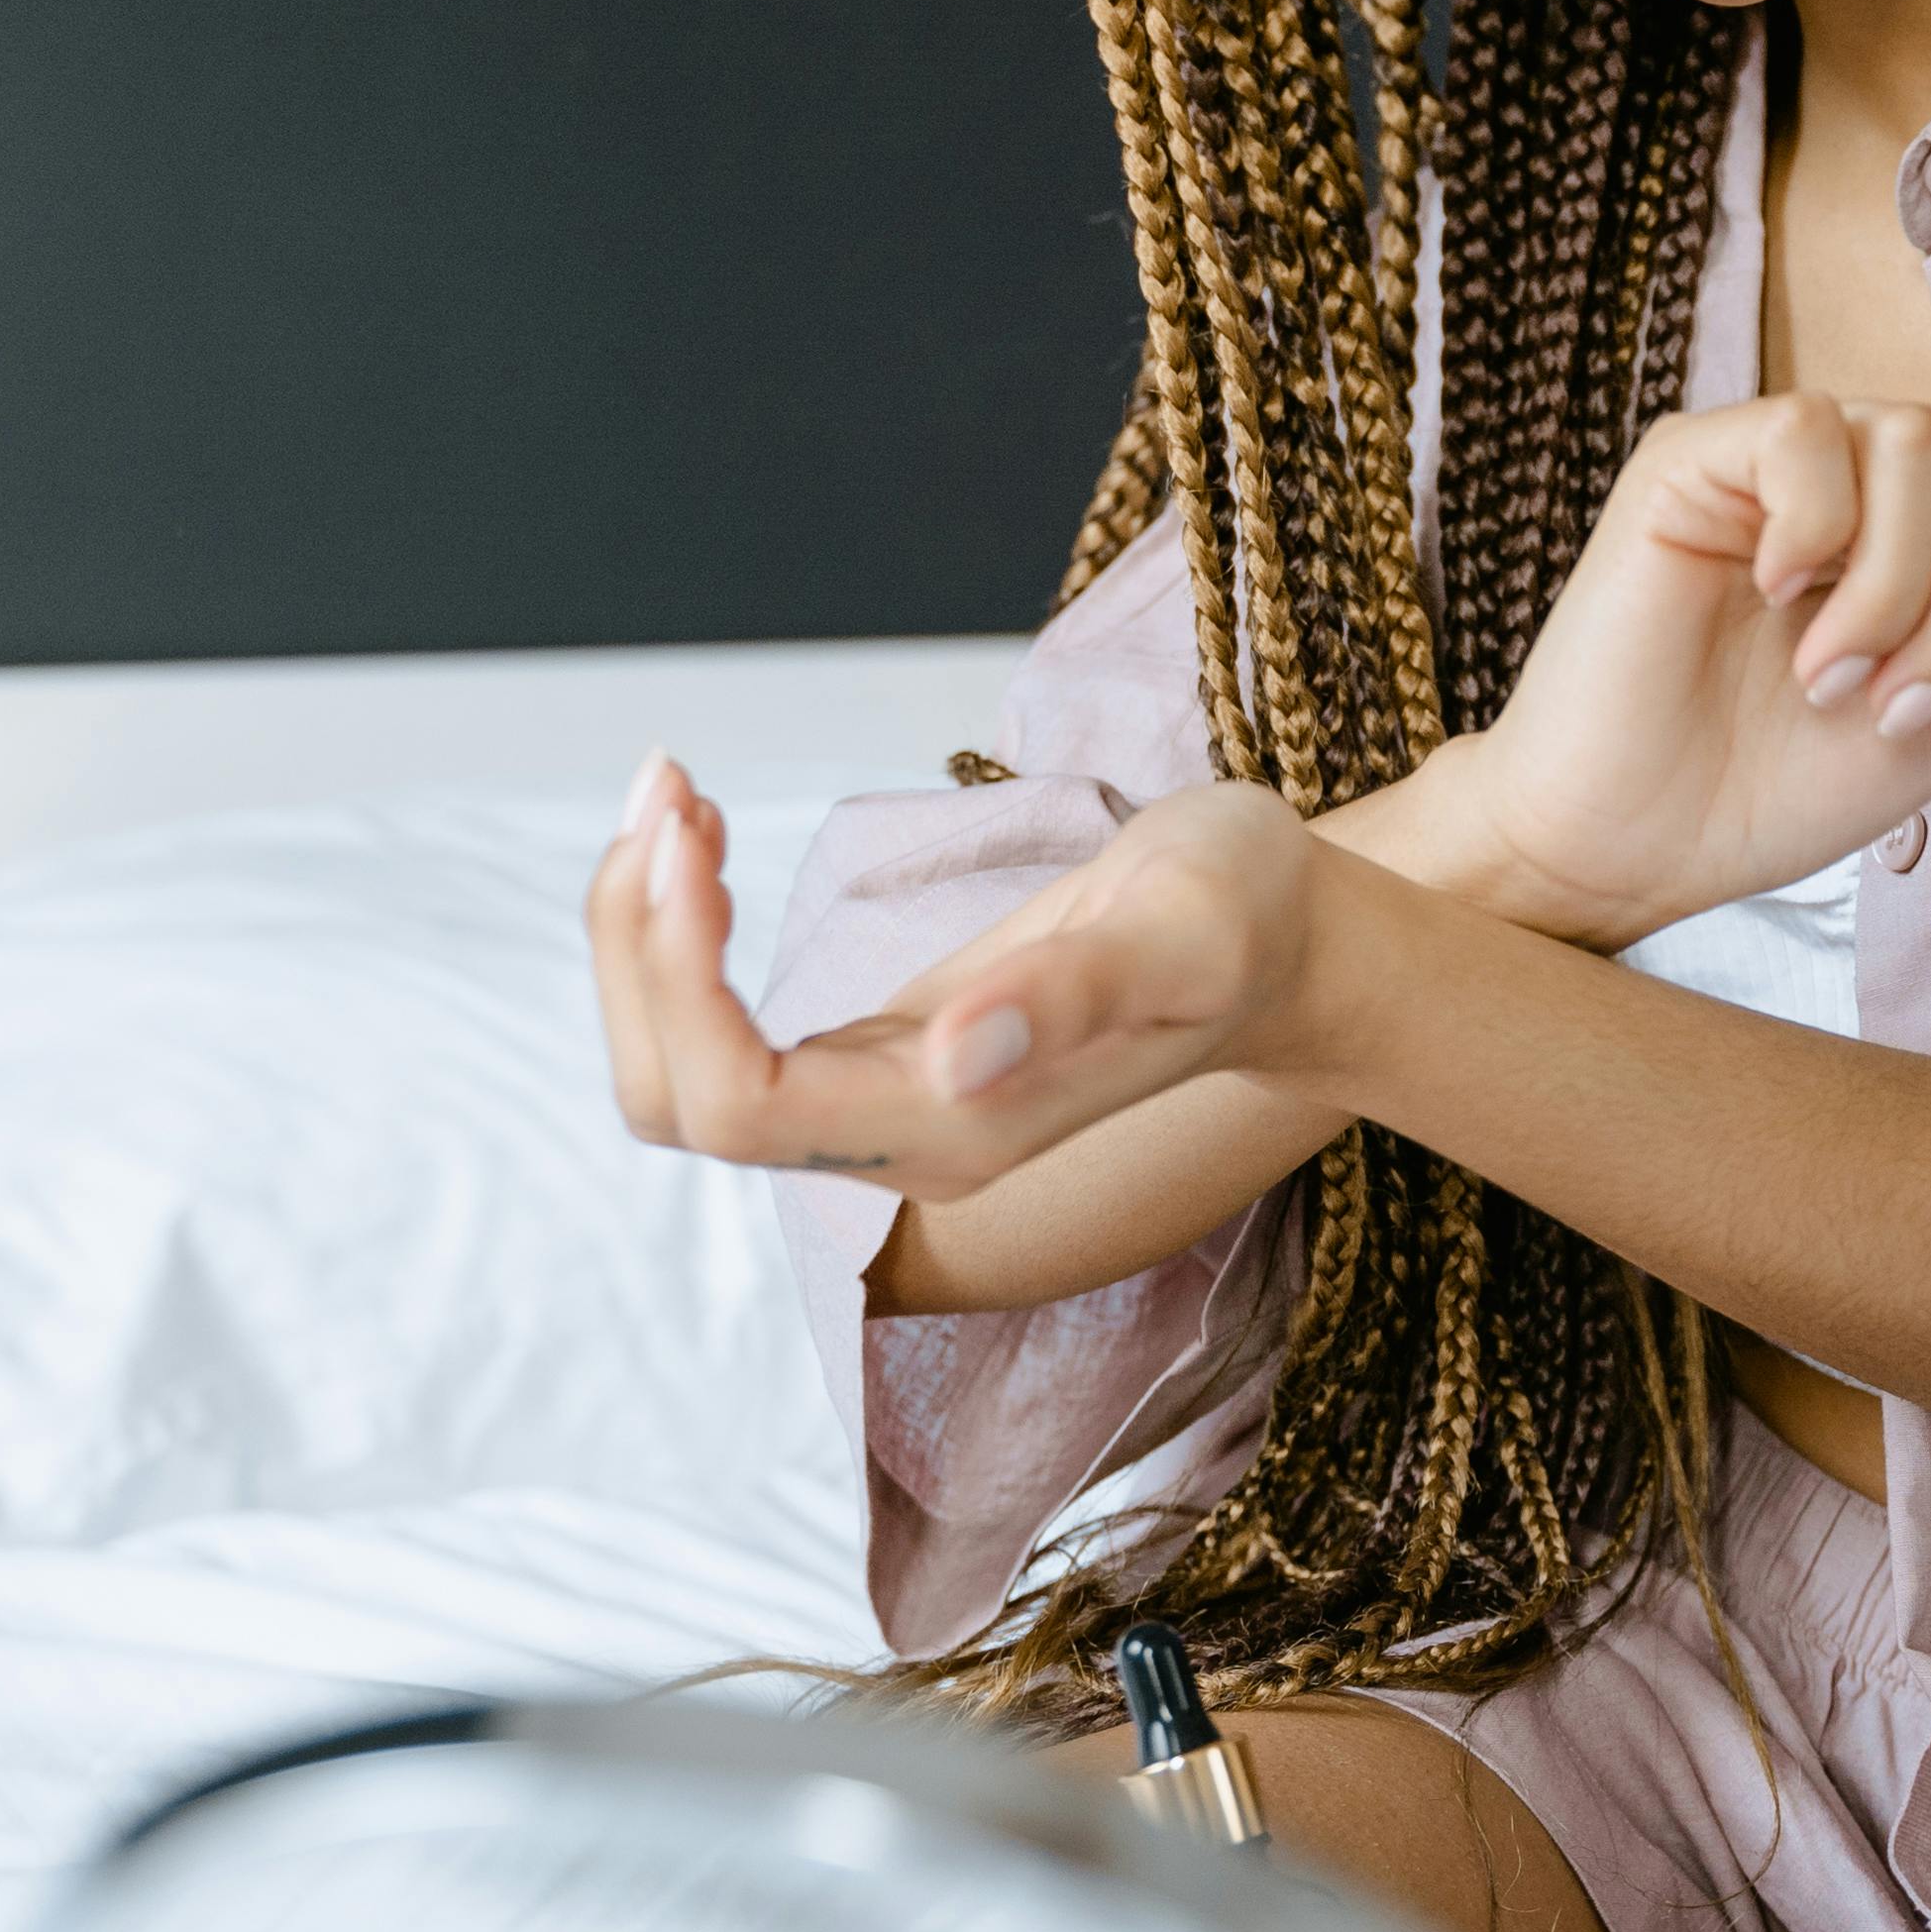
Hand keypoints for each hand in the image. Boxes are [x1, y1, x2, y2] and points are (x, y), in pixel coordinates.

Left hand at [588, 755, 1328, 1192]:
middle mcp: (902, 1143)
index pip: (737, 1102)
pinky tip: (708, 838)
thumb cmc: (1247, 918)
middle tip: (671, 788)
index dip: (681, 980)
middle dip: (638, 944)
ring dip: (646, 934)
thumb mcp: (1188, 928)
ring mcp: (885, 1110)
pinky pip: (726, 1030)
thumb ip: (1076, 994)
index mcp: (955, 1130)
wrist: (1293, 947)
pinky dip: (685, 932)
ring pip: (682, 1071)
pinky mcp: (880, 1061)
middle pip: (677, 1099)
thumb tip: (953, 1057)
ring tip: (677, 797)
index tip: (694, 834)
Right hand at [1442, 394, 1930, 948]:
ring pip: (1925, 440)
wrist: (1642, 844)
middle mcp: (1877, 467)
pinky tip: (1772, 601)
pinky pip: (1809, 432)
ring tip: (1831, 677)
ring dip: (1899, 590)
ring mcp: (1788, 454)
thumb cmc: (1789, 783)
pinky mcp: (1698, 456)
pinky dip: (1814, 535)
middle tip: (1898, 704)